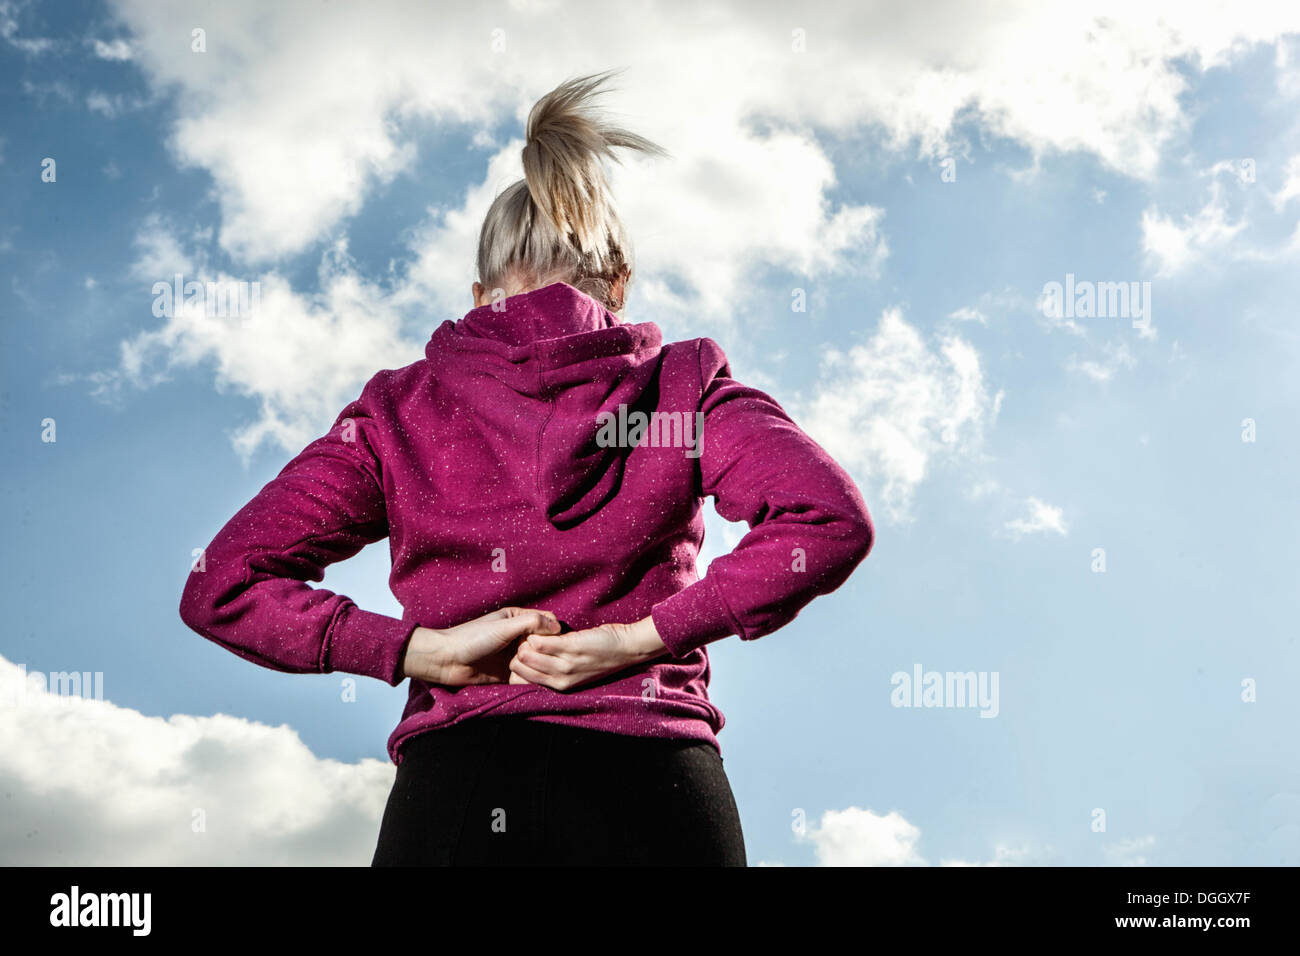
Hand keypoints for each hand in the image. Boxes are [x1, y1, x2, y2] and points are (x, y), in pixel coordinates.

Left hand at [401, 607, 561, 684]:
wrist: (447, 661)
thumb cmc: (473, 638)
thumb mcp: (504, 626)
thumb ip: (531, 623)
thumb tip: (558, 627)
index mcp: (518, 618)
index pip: (547, 622)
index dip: (553, 632)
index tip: (553, 641)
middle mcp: (519, 636)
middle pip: (545, 644)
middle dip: (543, 651)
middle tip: (528, 655)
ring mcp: (515, 655)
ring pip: (538, 661)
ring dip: (535, 666)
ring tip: (518, 666)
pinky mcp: (510, 674)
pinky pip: (528, 677)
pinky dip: (530, 679)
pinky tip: (525, 679)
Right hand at [507, 616, 667, 690]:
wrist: (627, 649)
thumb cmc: (600, 657)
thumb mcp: (575, 671)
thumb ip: (554, 668)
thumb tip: (532, 656)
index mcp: (559, 685)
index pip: (522, 678)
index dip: (517, 661)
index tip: (522, 647)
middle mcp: (560, 679)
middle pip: (520, 666)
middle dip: (518, 649)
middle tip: (526, 635)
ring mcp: (566, 664)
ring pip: (526, 653)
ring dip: (526, 638)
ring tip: (534, 629)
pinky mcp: (572, 648)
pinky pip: (540, 640)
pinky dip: (538, 631)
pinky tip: (546, 625)